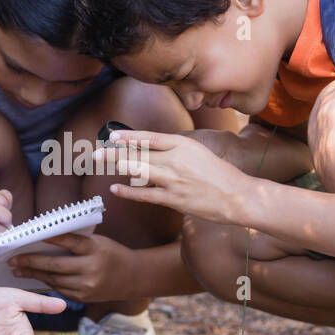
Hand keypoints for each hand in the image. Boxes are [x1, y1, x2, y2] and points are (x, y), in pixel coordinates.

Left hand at [8, 233, 134, 302]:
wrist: (134, 277)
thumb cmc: (112, 253)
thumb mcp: (99, 241)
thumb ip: (77, 242)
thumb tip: (44, 238)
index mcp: (95, 249)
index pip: (68, 241)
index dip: (48, 237)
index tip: (29, 234)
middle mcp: (91, 268)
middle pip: (55, 265)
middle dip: (31, 262)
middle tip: (12, 260)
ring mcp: (87, 285)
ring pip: (54, 279)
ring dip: (34, 274)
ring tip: (17, 270)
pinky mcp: (84, 297)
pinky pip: (60, 289)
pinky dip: (46, 282)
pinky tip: (34, 277)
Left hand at [94, 130, 252, 224]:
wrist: (238, 195)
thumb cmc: (219, 175)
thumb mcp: (198, 153)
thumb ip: (176, 150)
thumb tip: (151, 151)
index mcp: (184, 144)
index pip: (150, 138)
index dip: (129, 136)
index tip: (112, 136)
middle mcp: (176, 159)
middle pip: (139, 154)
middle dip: (115, 154)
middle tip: (96, 153)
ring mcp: (174, 180)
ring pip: (139, 171)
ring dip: (119, 167)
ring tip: (102, 164)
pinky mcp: (174, 199)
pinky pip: (145, 194)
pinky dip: (128, 191)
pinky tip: (115, 188)